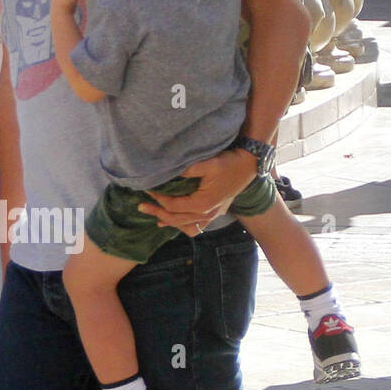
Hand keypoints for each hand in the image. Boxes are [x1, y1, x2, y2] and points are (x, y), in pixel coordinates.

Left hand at [138, 150, 255, 235]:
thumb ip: (187, 169)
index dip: (159, 200)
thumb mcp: (208, 163)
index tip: (147, 191)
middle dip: (158, 213)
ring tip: (156, 219)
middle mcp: (207, 213)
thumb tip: (168, 172)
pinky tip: (175, 223)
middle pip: (177, 219)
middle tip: (141, 207)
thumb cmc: (229, 163)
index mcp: (203, 204)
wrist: (249, 164)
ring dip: (171, 223)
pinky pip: (197, 225)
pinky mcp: (216, 212)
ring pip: (187, 226)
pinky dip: (184, 225)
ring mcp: (213, 215)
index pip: (174, 206)